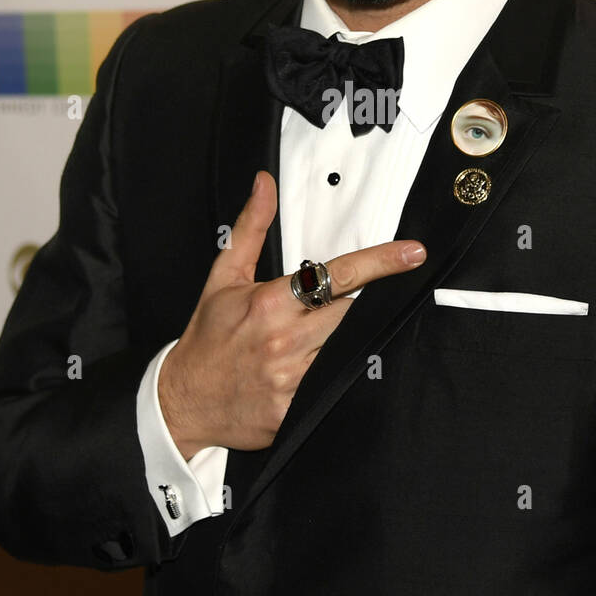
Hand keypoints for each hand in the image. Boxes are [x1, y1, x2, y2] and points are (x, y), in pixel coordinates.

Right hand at [157, 170, 425, 455]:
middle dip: (359, 306)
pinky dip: (332, 375)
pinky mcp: (293, 412)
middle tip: (350, 307)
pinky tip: (312, 370)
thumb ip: (251, 227)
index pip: (339, 276)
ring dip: (345, 340)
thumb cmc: (207, 336)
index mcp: (271, 303)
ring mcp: (291, 380)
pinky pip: (330, 387)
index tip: (412, 253)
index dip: (381, 262)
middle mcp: (285, 341)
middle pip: (352, 315)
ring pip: (346, 350)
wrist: (183, 400)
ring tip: (319, 340)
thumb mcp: (225, 277)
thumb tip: (265, 183)